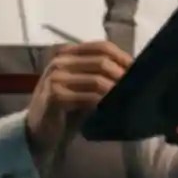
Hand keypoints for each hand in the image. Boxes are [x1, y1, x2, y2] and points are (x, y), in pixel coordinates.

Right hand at [25, 40, 131, 169]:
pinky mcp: (55, 96)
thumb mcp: (82, 86)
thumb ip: (99, 74)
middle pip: (101, 61)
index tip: (137, 70)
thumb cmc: (65, 108)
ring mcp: (55, 77)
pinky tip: (111, 110)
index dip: (122, 57)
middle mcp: (59, 61)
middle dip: (122, 75)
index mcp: (67, 54)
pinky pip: (88, 97)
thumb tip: (132, 71)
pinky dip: (103, 104)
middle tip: (137, 89)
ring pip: (97, 80)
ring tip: (128, 100)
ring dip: (116, 91)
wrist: (40, 130)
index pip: (101, 46)